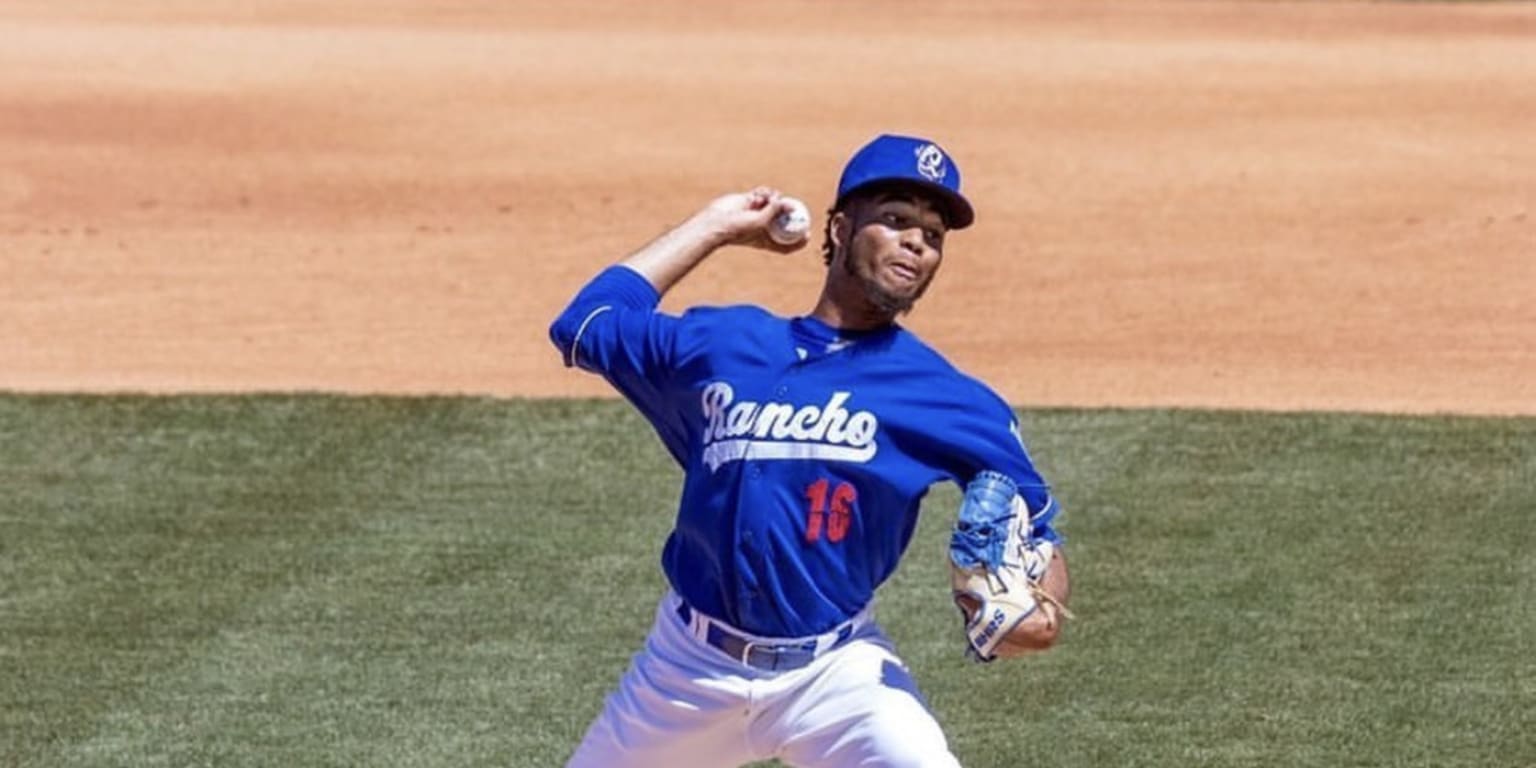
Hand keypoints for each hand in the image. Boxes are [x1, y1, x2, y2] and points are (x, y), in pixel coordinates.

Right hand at [693, 187, 808, 254]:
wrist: (716, 221)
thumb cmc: (737, 229)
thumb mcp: (760, 222)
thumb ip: (774, 211)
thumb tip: (787, 202)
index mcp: (766, 239)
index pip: (786, 244)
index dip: (799, 241)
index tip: (808, 234)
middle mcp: (763, 227)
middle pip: (783, 220)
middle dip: (789, 212)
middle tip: (793, 206)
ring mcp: (757, 213)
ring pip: (774, 204)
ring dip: (775, 199)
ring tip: (769, 199)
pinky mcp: (749, 201)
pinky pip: (763, 194)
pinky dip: (765, 192)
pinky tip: (760, 194)